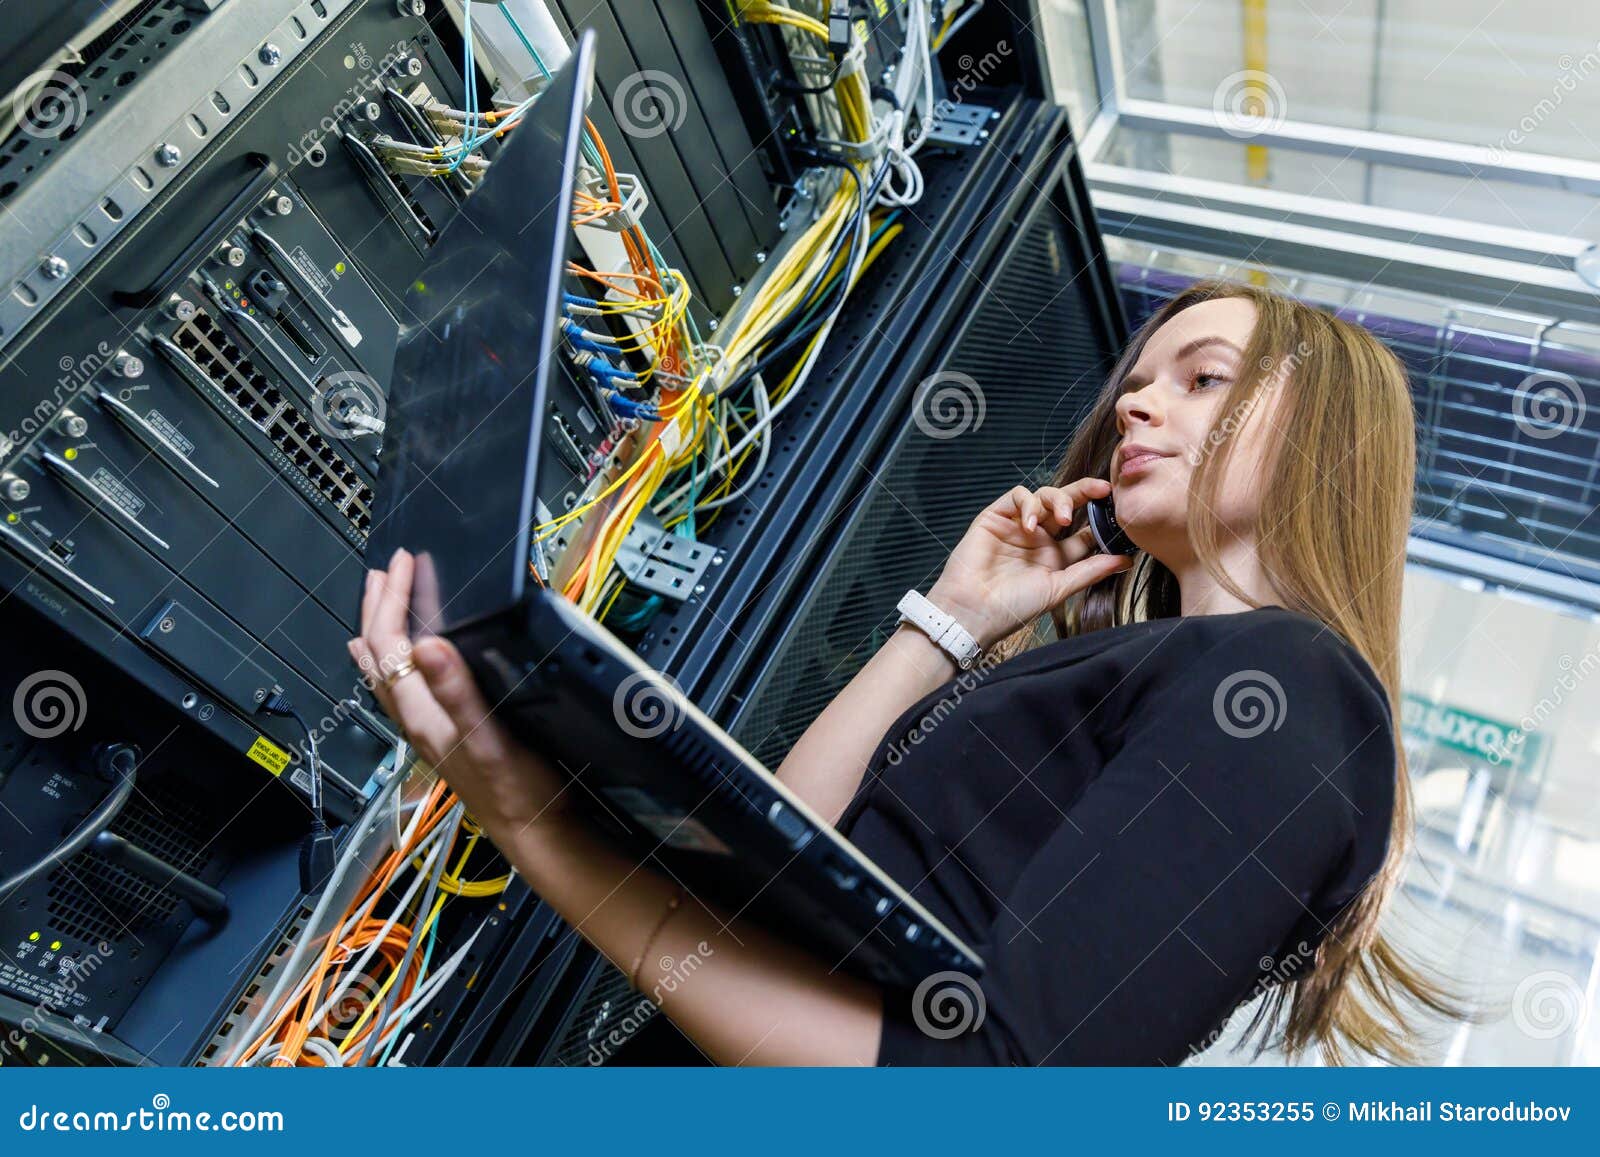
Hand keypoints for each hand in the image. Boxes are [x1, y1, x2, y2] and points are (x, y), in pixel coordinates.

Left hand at [348, 549, 571, 835]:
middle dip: (378, 606)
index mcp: (421, 713)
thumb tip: (428, 644)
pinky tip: (404, 661)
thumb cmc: (517, 791)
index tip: (403, 563)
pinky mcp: (441, 734)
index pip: (390, 643)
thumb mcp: (491, 737)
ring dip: (381, 630)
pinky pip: (401, 689)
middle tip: (386, 569)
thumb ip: (458, 692)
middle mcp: (414, 719)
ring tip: (379, 602)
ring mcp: (425, 728)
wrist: (532, 832)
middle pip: (378, 654)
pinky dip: (392, 662)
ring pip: (385, 671)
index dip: (392, 599)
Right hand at [926, 480, 1134, 647]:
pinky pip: (1017, 496)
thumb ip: (1091, 570)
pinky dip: (1029, 503)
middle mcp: (1039, 538)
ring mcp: (1018, 525)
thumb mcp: (1059, 588)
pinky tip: (1030, 524)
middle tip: (1101, 491)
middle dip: (1084, 493)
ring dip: (1058, 500)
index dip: (1099, 518)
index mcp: (1056, 556)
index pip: (1083, 530)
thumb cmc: (1014, 607)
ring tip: (1061, 518)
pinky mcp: (996, 517)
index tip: (1118, 510)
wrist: (974, 611)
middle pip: (1066, 505)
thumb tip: (1126, 560)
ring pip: (1044, 495)